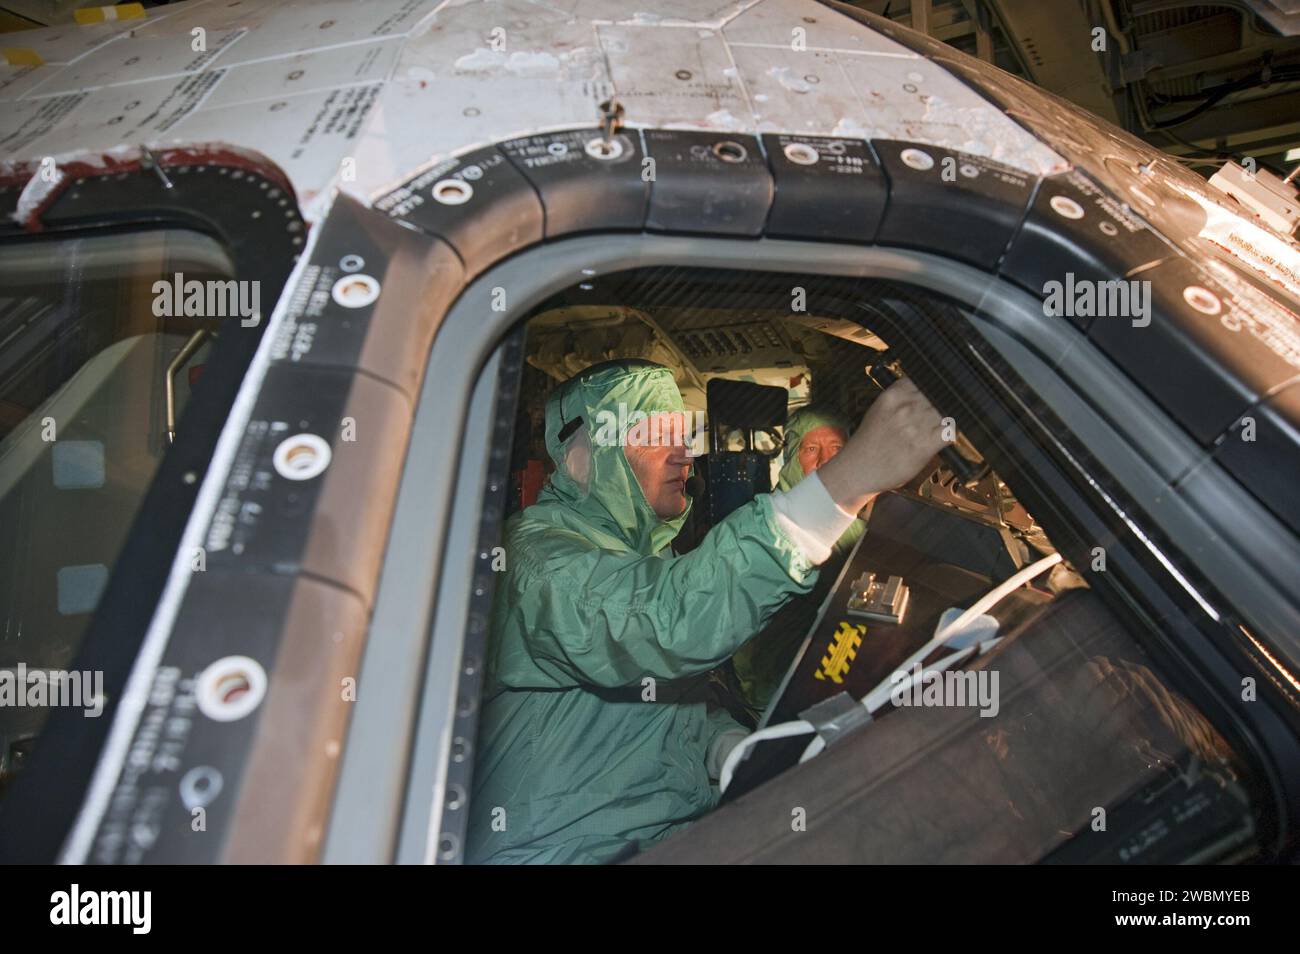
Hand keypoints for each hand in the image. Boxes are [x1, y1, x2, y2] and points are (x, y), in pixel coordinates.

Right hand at [817, 378, 946, 513]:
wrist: (857, 469)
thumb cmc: (867, 443)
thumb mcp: (879, 410)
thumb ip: (900, 399)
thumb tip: (925, 393)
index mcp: (893, 395)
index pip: (925, 381)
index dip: (933, 388)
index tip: (935, 394)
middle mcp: (905, 407)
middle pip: (938, 397)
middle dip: (939, 405)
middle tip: (934, 416)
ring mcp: (916, 426)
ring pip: (945, 413)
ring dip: (944, 419)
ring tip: (936, 428)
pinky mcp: (924, 445)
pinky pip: (949, 432)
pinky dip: (950, 433)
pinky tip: (944, 436)